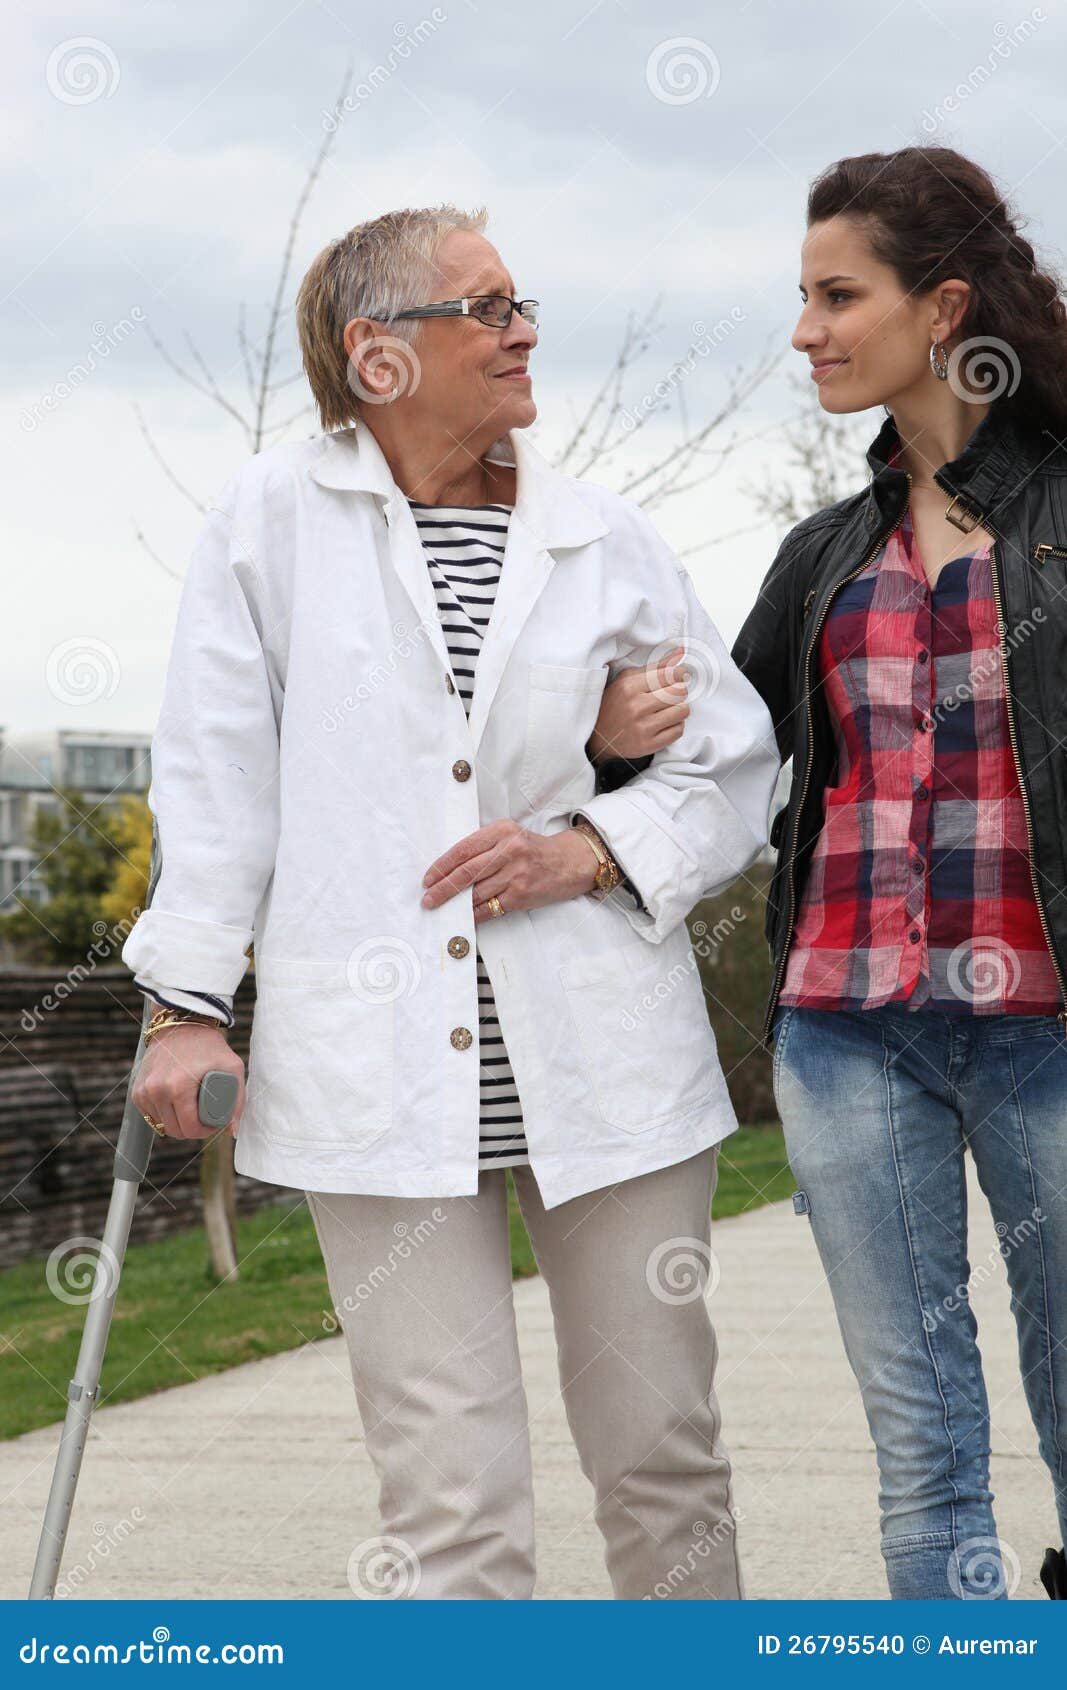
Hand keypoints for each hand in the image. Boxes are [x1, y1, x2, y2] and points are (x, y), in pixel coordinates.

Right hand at [133, 1023, 244, 1139]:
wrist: (181, 1024)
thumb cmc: (209, 1046)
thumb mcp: (232, 1067)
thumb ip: (238, 1099)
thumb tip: (232, 1130)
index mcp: (178, 1087)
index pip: (190, 1128)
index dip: (205, 1131)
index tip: (213, 1123)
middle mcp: (156, 1090)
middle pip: (175, 1131)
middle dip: (192, 1129)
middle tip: (204, 1118)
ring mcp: (143, 1091)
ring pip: (162, 1125)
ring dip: (177, 1122)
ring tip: (191, 1108)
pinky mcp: (137, 1090)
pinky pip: (151, 1115)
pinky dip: (164, 1113)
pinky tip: (176, 1102)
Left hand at [421, 818, 599, 922]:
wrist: (570, 862)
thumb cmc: (535, 850)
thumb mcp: (511, 836)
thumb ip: (485, 846)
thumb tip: (451, 868)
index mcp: (502, 831)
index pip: (463, 849)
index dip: (442, 865)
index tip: (428, 877)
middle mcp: (509, 850)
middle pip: (466, 872)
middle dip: (443, 887)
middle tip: (428, 898)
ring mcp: (516, 874)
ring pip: (476, 892)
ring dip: (455, 903)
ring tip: (441, 908)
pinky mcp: (521, 894)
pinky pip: (490, 908)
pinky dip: (474, 914)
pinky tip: (464, 917)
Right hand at [586, 644, 689, 762]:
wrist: (598, 737)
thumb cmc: (614, 704)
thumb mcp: (628, 680)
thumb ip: (655, 666)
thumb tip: (680, 652)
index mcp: (629, 686)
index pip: (669, 674)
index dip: (678, 674)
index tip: (677, 676)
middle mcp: (636, 706)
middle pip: (679, 692)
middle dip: (679, 690)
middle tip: (671, 693)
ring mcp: (642, 727)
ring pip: (682, 711)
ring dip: (679, 708)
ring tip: (668, 708)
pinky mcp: (648, 745)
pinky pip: (678, 731)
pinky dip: (676, 725)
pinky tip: (665, 723)